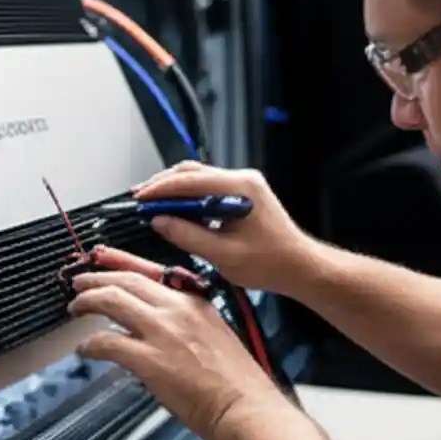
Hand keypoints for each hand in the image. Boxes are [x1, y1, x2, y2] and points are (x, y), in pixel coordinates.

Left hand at [67, 246, 293, 439]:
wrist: (246, 406)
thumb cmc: (236, 380)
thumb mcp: (214, 332)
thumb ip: (185, 321)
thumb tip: (154, 323)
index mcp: (194, 300)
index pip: (149, 270)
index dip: (119, 261)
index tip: (101, 255)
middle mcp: (176, 309)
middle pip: (126, 281)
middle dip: (96, 278)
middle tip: (79, 282)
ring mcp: (162, 332)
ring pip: (112, 301)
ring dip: (87, 301)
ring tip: (75, 307)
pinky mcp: (150, 360)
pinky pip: (108, 342)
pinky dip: (90, 344)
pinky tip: (84, 349)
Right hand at [131, 161, 315, 294]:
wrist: (300, 267)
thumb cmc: (270, 263)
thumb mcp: (224, 255)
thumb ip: (188, 236)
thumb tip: (159, 222)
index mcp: (239, 188)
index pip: (190, 180)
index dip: (160, 189)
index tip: (139, 199)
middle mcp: (242, 180)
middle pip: (192, 172)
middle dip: (164, 184)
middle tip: (140, 199)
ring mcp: (243, 186)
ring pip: (199, 178)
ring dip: (175, 190)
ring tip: (151, 203)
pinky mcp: (242, 195)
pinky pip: (209, 189)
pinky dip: (188, 197)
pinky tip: (175, 209)